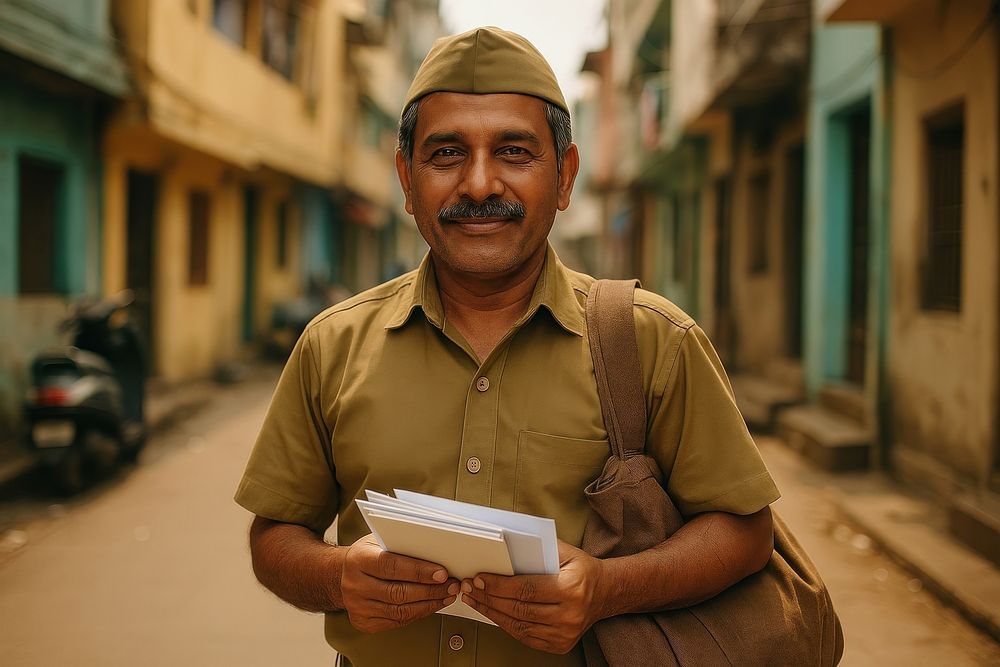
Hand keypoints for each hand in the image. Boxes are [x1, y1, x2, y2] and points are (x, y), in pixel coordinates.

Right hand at [340, 534, 458, 632]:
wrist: (340, 575)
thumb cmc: (367, 555)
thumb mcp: (378, 541)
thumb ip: (400, 545)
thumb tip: (436, 548)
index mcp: (358, 560)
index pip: (392, 566)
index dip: (419, 571)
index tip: (442, 573)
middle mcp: (355, 585)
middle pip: (398, 592)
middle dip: (431, 590)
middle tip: (452, 585)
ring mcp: (358, 607)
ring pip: (400, 610)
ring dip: (429, 604)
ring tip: (447, 595)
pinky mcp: (364, 622)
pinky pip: (397, 621)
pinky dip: (419, 613)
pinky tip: (432, 605)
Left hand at [461, 540, 606, 653]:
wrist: (605, 593)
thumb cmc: (581, 570)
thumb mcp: (565, 551)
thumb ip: (537, 549)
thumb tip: (504, 545)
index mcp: (571, 588)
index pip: (526, 588)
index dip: (498, 585)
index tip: (479, 578)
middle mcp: (569, 615)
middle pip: (519, 608)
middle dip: (489, 598)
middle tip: (470, 588)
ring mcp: (565, 634)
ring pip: (518, 625)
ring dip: (492, 613)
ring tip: (475, 601)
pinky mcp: (560, 645)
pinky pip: (525, 637)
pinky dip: (506, 625)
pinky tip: (493, 613)